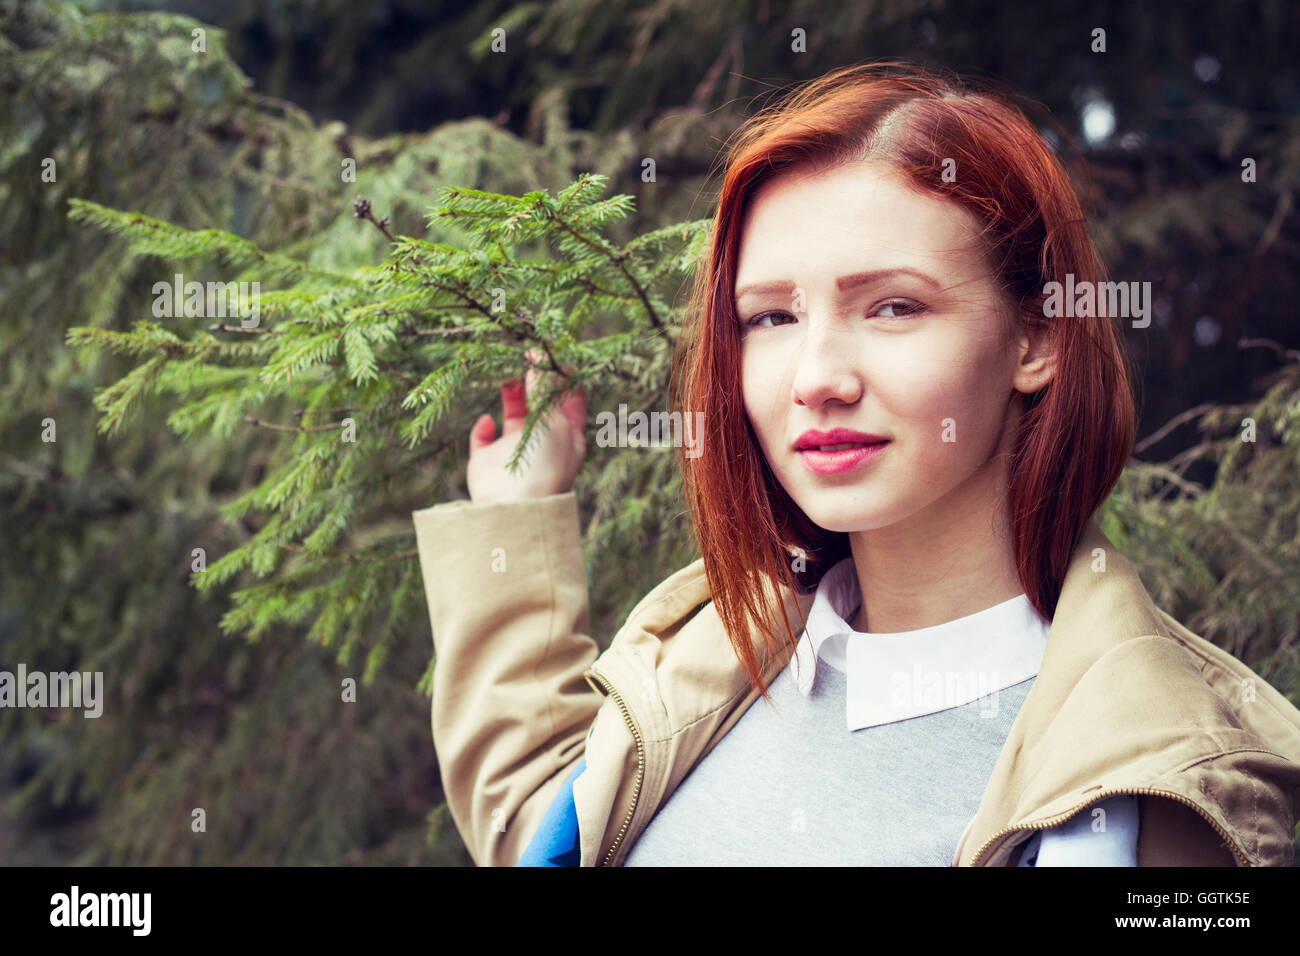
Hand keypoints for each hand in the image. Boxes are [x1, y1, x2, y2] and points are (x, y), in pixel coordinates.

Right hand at [466, 349, 586, 503]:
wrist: (515, 506)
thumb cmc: (544, 461)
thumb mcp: (553, 417)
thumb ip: (545, 387)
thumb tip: (539, 357)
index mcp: (568, 437)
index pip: (570, 402)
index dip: (564, 378)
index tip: (554, 354)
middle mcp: (543, 443)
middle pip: (540, 403)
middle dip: (534, 380)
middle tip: (527, 355)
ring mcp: (514, 452)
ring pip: (513, 413)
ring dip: (510, 392)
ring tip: (506, 375)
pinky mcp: (487, 462)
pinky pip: (482, 437)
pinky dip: (482, 427)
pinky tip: (487, 422)